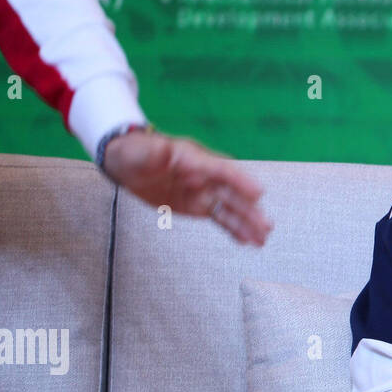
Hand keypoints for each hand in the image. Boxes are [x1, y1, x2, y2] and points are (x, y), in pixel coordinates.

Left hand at [101, 128, 271, 245]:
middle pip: (232, 193)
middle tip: (266, 224)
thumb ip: (156, 154)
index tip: (258, 193)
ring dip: (246, 223)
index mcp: (195, 159)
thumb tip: (165, 151)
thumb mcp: (142, 152)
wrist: (126, 163)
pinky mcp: (197, 205)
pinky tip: (246, 240)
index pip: (222, 170)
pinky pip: (219, 218)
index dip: (241, 181)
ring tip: (262, 238)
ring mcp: (202, 191)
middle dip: (249, 209)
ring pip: (229, 208)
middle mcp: (205, 176)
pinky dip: (233, 229)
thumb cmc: (136, 153)